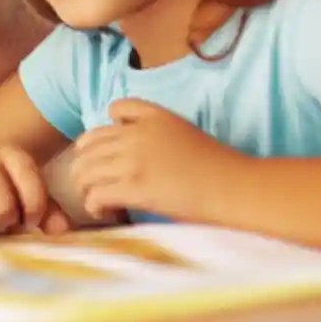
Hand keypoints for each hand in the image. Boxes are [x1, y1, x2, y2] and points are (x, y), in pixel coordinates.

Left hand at [71, 98, 249, 220]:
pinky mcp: (134, 187)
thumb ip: (155, 132)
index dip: (108, 130)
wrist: (235, 187)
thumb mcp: (184, 133)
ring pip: (85, 170)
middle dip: (87, 166)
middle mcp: (137, 133)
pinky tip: (105, 213)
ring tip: (100, 203)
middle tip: (98, 185)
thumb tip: (130, 151)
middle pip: (88, 143)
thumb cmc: (218, 168)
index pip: (115, 108)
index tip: (112, 152)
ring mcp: (133, 160)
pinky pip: (95, 195)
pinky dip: (93, 206)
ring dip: (86, 189)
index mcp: (154, 116)